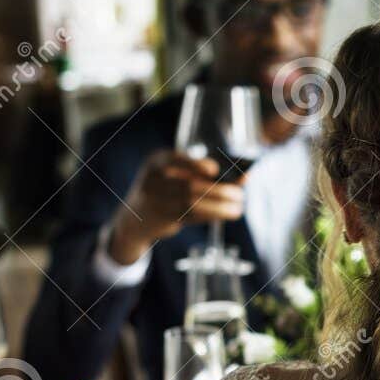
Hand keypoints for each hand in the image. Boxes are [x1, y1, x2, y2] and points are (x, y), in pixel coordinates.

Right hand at [108, 152, 245, 264]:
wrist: (135, 218)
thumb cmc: (164, 191)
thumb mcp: (174, 176)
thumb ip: (202, 173)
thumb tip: (243, 176)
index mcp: (155, 162)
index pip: (174, 160)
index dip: (196, 165)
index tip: (214, 169)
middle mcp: (152, 180)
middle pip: (189, 185)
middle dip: (219, 190)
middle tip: (240, 194)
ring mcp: (155, 201)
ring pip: (192, 204)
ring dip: (219, 207)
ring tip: (237, 207)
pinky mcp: (162, 219)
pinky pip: (191, 217)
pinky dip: (210, 215)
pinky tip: (224, 214)